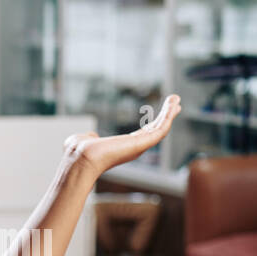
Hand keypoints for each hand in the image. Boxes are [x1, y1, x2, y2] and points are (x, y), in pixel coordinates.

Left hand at [62, 94, 181, 180]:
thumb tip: (91, 136)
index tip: (163, 113)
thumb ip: (92, 137)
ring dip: (170, 113)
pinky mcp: (144, 143)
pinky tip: (173, 105)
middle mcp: (135, 148)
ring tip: (177, 98)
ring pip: (161, 128)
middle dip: (167, 115)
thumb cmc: (79, 151)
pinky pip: (161, 129)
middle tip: (175, 101)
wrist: (81, 157)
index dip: (155, 123)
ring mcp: (140, 146)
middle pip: (156, 130)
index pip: (144, 134)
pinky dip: (168, 116)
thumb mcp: (87, 140)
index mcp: (124, 147)